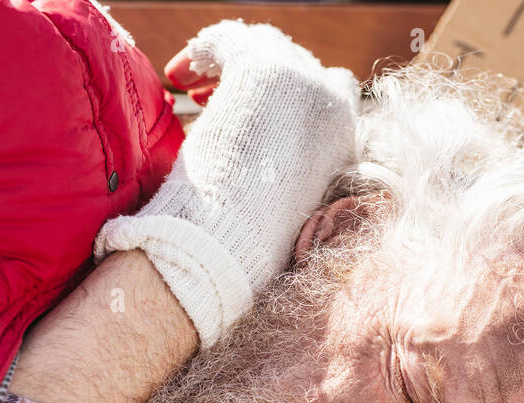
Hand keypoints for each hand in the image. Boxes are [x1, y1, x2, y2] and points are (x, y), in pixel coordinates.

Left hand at [93, 20, 360, 347]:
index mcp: (345, 137)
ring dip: (231, 63)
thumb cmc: (251, 238)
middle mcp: (334, 104)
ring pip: (266, 47)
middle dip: (261, 75)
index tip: (255, 115)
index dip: (295, 94)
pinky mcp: (263, 69)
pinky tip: (178, 76)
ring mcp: (302, 82)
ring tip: (193, 85)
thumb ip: (292, 168)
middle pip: (299, 65)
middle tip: (214, 97)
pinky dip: (202, 52)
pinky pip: (227, 40)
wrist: (232, 241)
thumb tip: (272, 165)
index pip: (336, 90)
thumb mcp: (289, 200)